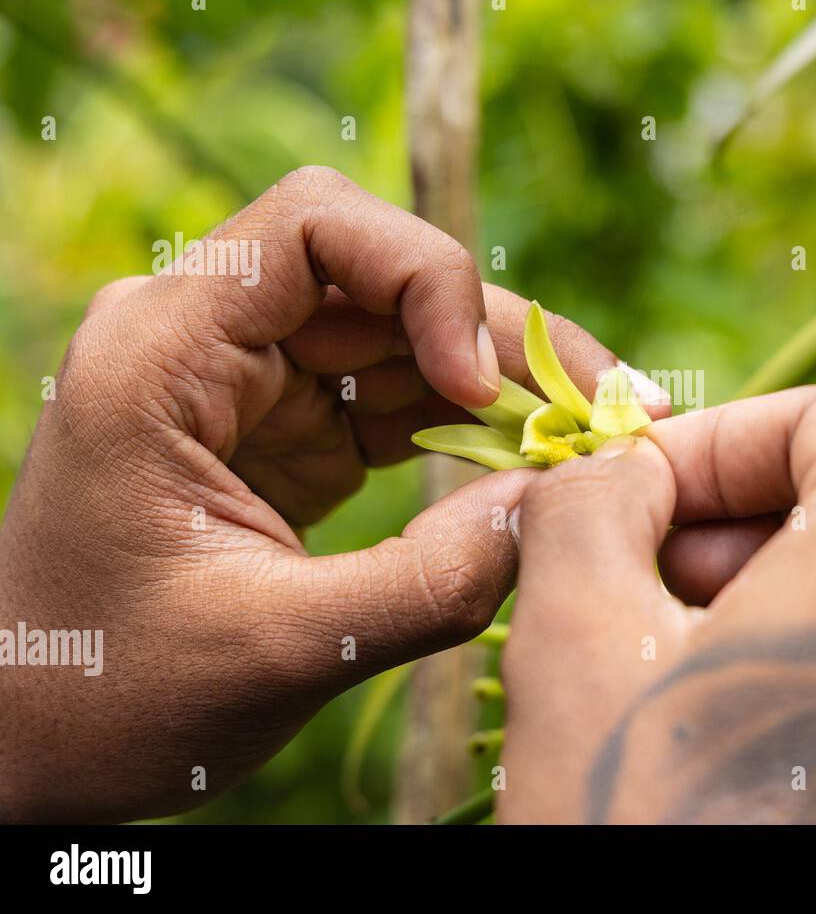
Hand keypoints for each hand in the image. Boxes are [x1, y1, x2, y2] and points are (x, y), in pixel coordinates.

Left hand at [0, 166, 655, 821]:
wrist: (39, 743)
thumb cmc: (115, 697)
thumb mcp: (281, 650)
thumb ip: (428, 583)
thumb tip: (554, 505)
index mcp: (160, 354)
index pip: (314, 224)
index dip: (422, 277)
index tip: (478, 383)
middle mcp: (205, 341)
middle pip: (382, 275)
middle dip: (497, 335)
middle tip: (606, 407)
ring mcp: (251, 383)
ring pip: (404, 333)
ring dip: (500, 382)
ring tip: (590, 438)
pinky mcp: (290, 432)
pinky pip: (398, 397)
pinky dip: (472, 425)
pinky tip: (534, 460)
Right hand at [498, 384, 815, 822]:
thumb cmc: (649, 826)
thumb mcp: (575, 632)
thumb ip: (590, 500)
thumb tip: (618, 469)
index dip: (719, 440)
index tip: (637, 494)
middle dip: (766, 498)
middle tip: (662, 561)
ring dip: (807, 566)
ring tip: (695, 637)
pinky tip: (757, 704)